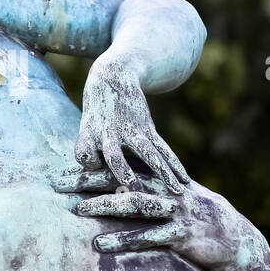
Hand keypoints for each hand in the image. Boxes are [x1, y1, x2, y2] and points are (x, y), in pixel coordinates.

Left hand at [54, 167, 269, 270]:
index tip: (64, 167)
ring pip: (134, 206)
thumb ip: (151, 191)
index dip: (92, 167)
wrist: (239, 242)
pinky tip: (100, 246)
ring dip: (103, 207)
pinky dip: (123, 240)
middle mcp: (167, 191)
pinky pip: (148, 237)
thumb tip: (120, 187)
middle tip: (58, 181)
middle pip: (122, 181)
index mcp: (162, 180)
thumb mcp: (176, 201)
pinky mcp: (182, 235)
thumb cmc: (202, 222)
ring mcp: (175, 212)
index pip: (121, 168)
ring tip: (76, 209)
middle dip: (88, 180)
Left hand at [75, 55, 189, 191]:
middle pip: (115, 156)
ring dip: (163, 173)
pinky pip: (163, 150)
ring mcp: (133, 131)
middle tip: (132, 190)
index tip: (92, 168)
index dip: (87, 160)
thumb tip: (93, 172)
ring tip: (177, 191)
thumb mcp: (85, 128)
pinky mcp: (149, 130)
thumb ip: (86, 152)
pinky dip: (174, 164)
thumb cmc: (97, 113)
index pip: (84, 153)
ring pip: (150, 154)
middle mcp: (111, 133)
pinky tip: (185, 180)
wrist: (115, 79)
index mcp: (91, 133)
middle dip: (123, 172)